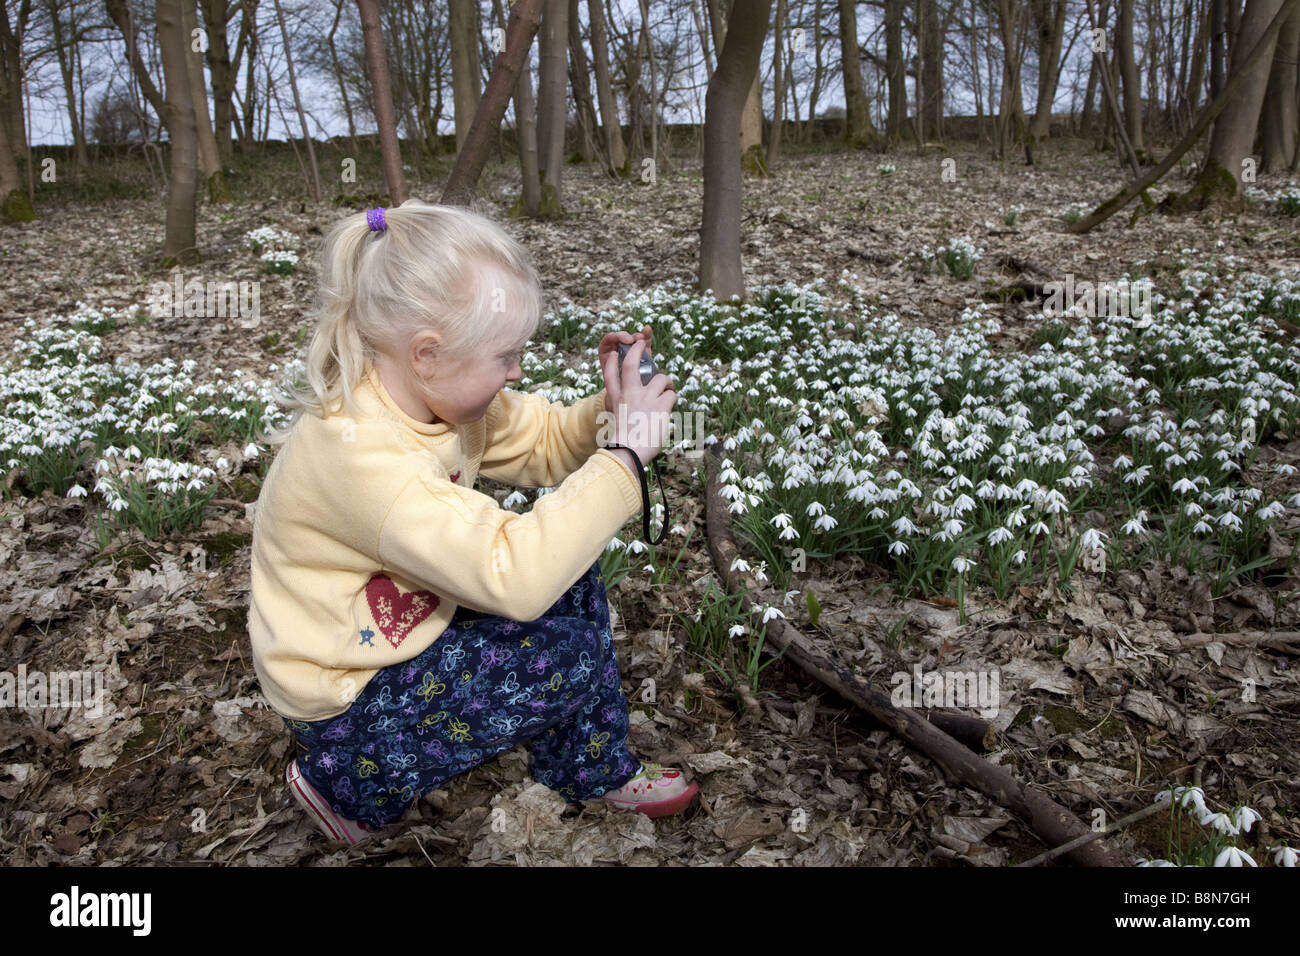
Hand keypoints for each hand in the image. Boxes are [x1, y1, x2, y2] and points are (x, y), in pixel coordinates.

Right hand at [599, 332, 675, 465]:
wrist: (628, 451)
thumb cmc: (625, 445)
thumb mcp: (620, 425)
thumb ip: (629, 412)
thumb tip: (646, 408)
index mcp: (617, 400)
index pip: (610, 376)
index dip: (612, 362)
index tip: (615, 354)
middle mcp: (629, 395)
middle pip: (631, 365)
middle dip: (637, 349)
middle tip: (642, 343)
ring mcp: (645, 398)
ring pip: (660, 378)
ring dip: (667, 383)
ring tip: (668, 391)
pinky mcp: (660, 405)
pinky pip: (672, 394)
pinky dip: (673, 399)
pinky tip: (671, 405)